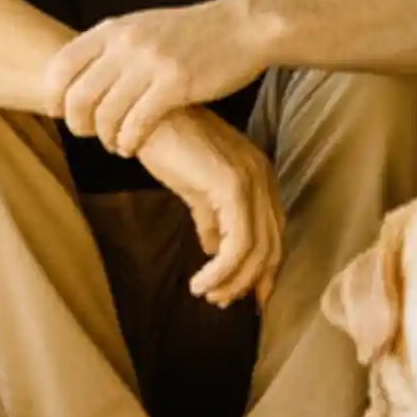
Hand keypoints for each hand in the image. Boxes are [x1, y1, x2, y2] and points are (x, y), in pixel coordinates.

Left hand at [43, 0, 264, 156]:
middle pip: (78, 96)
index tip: (57, 111)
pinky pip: (136, 124)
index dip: (53, 94)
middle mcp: (125, 44)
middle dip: (77, 123)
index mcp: (113, 29)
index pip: (61, 65)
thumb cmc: (190, 33)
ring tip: (116, 144)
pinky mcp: (174, 85)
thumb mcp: (142, 27)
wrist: (241, 26)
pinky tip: (133, 147)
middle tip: (87, 134)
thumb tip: (77, 72)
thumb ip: (110, 47)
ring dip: (106, 138)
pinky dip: (128, 142)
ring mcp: (149, 64)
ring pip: (106, 115)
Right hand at [137, 107, 284, 308]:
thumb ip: (208, 214)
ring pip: (255, 250)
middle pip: (271, 245)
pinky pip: (236, 244)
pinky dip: (220, 271)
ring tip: (206, 294)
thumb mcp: (192, 184)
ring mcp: (250, 180)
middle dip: (248, 281)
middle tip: (221, 302)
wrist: (144, 114)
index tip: (245, 296)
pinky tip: (199, 282)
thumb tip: (213, 249)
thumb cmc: (164, 142)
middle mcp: (262, 175)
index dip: (262, 268)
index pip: (273, 231)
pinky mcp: (231, 187)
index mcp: (257, 173)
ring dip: (231, 281)